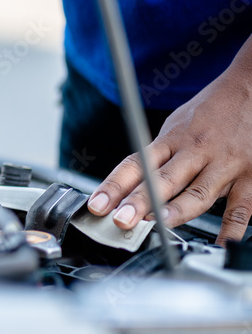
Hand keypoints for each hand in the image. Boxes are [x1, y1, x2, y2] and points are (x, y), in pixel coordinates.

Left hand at [86, 59, 251, 243]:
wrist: (251, 88)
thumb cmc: (209, 110)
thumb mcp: (175, 125)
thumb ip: (157, 154)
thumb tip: (130, 184)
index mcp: (171, 139)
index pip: (135, 165)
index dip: (113, 186)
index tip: (97, 204)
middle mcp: (194, 151)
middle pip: (163, 179)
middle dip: (139, 201)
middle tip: (121, 219)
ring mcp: (224, 164)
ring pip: (198, 192)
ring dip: (177, 211)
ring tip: (159, 226)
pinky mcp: (250, 176)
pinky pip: (240, 208)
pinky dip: (231, 229)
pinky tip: (221, 245)